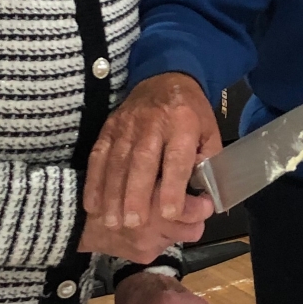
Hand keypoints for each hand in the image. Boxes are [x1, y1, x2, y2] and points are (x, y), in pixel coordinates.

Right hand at [83, 73, 220, 245]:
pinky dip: (94, 181)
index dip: (173, 186)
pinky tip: (92, 204)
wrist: (164, 79)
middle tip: (133, 223)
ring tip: (111, 221)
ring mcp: (126, 124)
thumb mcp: (210, 133)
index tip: (169, 213)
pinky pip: (98, 155)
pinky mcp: (108, 127)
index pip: (176, 157)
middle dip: (136, 194)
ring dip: (112, 193)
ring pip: (117, 161)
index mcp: (183, 123)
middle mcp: (153, 122)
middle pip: (142, 160)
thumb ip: (207, 163)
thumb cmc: (191, 114)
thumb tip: (203, 197)